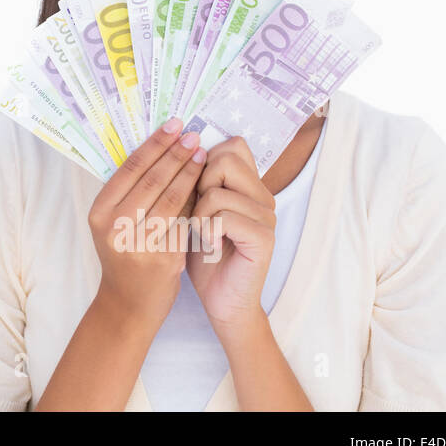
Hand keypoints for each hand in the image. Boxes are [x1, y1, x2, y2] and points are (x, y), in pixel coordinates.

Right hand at [87, 118, 207, 327]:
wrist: (129, 304)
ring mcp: (139, 244)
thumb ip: (129, 193)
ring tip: (202, 154)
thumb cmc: (124, 257)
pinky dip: (196, 200)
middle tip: (193, 135)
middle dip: (174, 154)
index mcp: (99, 213)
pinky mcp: (164, 259)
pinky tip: (206, 186)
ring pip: (169, 199)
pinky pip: (183, 222)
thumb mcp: (114, 224)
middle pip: (150, 181)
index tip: (173, 126)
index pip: (129, 170)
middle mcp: (115, 227)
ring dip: (188, 173)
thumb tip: (159, 148)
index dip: (154, 145)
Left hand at [185, 136, 276, 337]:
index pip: (232, 145)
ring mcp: (267, 216)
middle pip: (226, 158)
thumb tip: (178, 145)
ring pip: (218, 191)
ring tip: (203, 232)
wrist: (221, 300)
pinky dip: (207, 231)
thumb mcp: (194, 209)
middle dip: (199, 182)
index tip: (196, 186)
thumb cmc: (202, 254)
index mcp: (248, 184)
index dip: (205, 158)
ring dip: (198, 213)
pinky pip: (224, 217)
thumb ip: (197, 180)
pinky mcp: (264, 238)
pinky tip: (211, 245)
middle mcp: (263, 195)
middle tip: (199, 212)